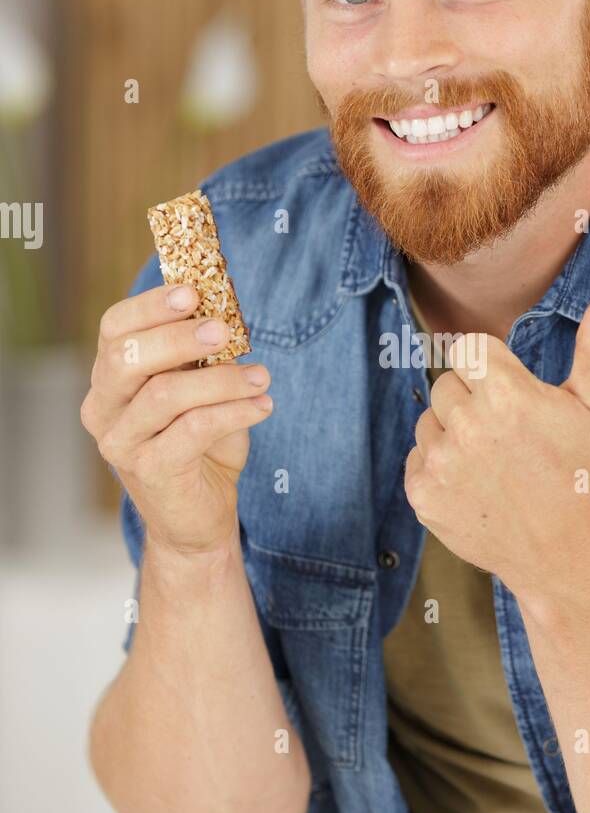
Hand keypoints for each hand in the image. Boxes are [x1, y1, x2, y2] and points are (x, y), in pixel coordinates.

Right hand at [80, 284, 272, 555]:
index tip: (193, 292)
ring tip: (261, 377)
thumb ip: (203, 356)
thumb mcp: (202, 391)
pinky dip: (234, 411)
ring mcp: (121, 443)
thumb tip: (225, 311)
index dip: (151, 306)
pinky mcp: (150, 471)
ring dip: (221, 379)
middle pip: (128, 356)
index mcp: (111, 379)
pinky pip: (194, 429)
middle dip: (179, 337)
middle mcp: (104, 409)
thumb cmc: (200, 446)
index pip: (115, 328)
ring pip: (165, 393)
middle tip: (225, 330)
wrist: (198, 520)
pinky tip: (263, 406)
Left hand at [403, 286, 589, 603]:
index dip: (493, 371)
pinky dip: (439, 469)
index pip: (470, 350)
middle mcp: (467, 424)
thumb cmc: (586, 477)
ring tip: (494, 463)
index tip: (514, 398)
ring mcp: (441, 463)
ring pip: (428, 422)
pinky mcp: (423, 496)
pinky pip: (416, 460)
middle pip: (446, 383)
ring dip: (453, 434)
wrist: (567, 558)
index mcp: (507, 393)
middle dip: (472, 401)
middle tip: (509, 436)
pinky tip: (476, 486)